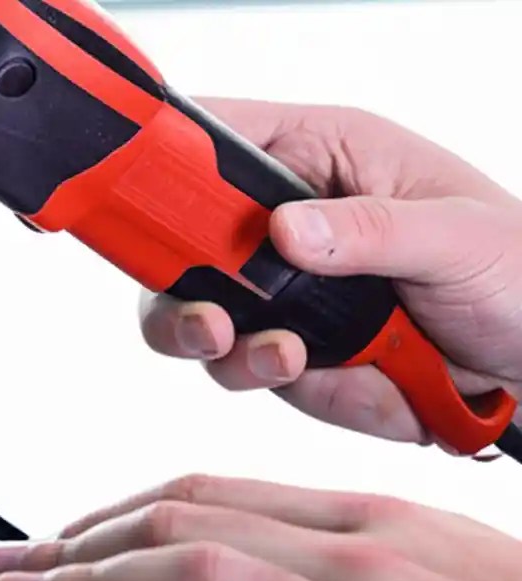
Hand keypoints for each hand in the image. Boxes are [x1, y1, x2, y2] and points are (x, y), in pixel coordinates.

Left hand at [0, 474, 521, 580]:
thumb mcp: (415, 546)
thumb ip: (314, 538)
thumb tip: (207, 538)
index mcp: (355, 515)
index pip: (200, 492)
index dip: (108, 513)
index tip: (55, 538)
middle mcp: (351, 559)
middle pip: (182, 527)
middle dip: (75, 548)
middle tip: (5, 571)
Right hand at [140, 99, 521, 448]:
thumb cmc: (519, 268)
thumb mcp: (457, 235)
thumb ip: (370, 230)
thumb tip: (285, 229)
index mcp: (318, 155)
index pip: (213, 142)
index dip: (163, 167)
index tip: (143, 212)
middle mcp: (286, 219)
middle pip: (179, 252)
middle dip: (181, 301)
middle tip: (211, 327)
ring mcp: (283, 291)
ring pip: (205, 327)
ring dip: (243, 358)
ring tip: (294, 362)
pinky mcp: (296, 349)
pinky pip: (262, 376)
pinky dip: (310, 391)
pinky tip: (361, 381)